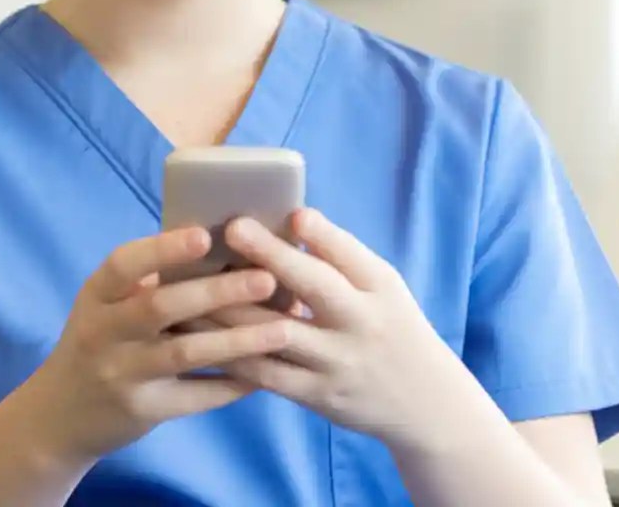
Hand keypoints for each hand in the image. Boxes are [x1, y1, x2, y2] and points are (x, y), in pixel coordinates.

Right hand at [22, 227, 292, 464]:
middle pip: (160, 307)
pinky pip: (194, 396)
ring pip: (184, 353)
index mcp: (97, 295)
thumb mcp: (107, 305)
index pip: (124, 265)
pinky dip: (231, 384)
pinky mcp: (142, 410)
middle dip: (216, 292)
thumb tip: (223, 245)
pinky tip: (266, 371)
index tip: (204, 235)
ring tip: (283, 328)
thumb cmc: (99, 342)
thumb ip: (149, 281)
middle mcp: (103, 332)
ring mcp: (121, 374)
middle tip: (266, 278)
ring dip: (237, 340)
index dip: (163, 249)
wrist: (61, 415)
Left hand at [212, 209, 480, 452]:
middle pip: (316, 287)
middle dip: (273, 256)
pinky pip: (267, 374)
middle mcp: (361, 323)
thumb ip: (341, 258)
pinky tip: (199, 335)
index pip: (351, 255)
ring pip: (278, 333)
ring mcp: (338, 362)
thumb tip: (290, 218)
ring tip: (192, 283)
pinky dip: (232, 354)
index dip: (322, 235)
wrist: (425, 403)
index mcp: (380, 288)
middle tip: (234, 228)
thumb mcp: (382, 289)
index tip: (293, 214)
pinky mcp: (317, 396)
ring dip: (233, 308)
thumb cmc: (390, 327)